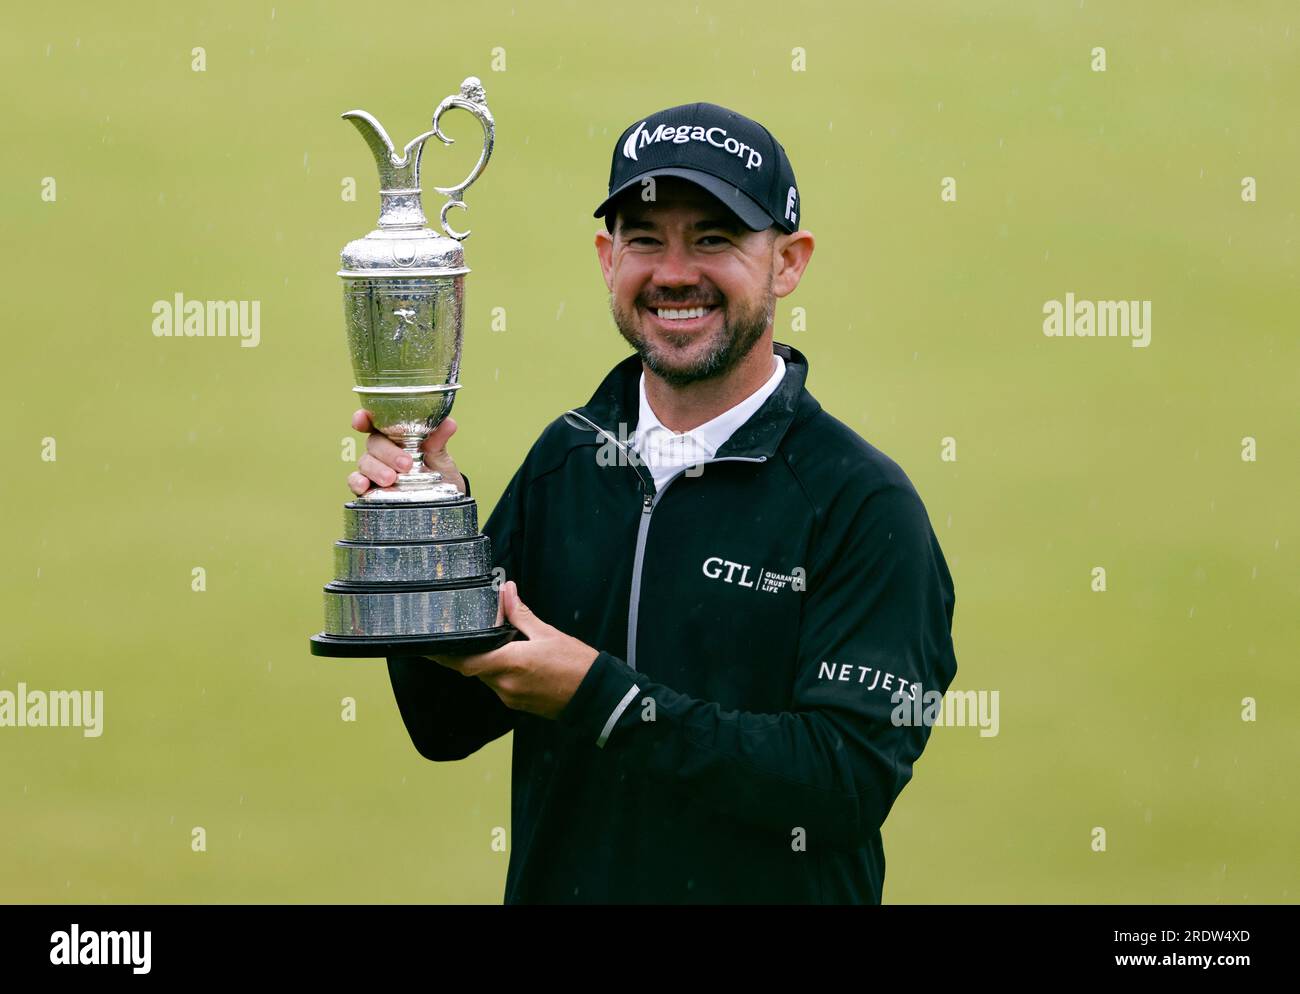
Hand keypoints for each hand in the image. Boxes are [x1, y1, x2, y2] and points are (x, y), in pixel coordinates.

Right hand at [347, 410, 466, 496]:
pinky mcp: (370, 488)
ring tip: (391, 479)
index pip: (375, 422)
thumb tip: (449, 424)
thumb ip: (439, 440)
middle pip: (374, 444)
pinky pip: (356, 482)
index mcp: (396, 435)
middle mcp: (382, 450)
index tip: (360, 419)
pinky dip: (357, 482)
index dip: (364, 418)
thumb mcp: (441, 456)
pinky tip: (363, 486)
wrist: (445, 498)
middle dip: (388, 453)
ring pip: (365, 462)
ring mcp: (374, 469)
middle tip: (405, 464)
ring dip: (376, 469)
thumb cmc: (439, 471)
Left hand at [429, 581, 598, 719]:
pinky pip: (500, 685)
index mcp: (509, 664)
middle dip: (469, 652)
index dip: (443, 655)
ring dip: (487, 662)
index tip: (428, 646)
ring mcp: (511, 697)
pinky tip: (513, 660)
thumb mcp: (548, 633)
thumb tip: (506, 590)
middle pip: (474, 668)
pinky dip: (500, 671)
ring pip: (487, 676)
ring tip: (497, 644)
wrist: (597, 697)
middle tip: (464, 635)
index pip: (465, 662)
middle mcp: (505, 685)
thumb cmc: (576, 665)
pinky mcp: (519, 704)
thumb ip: (521, 614)